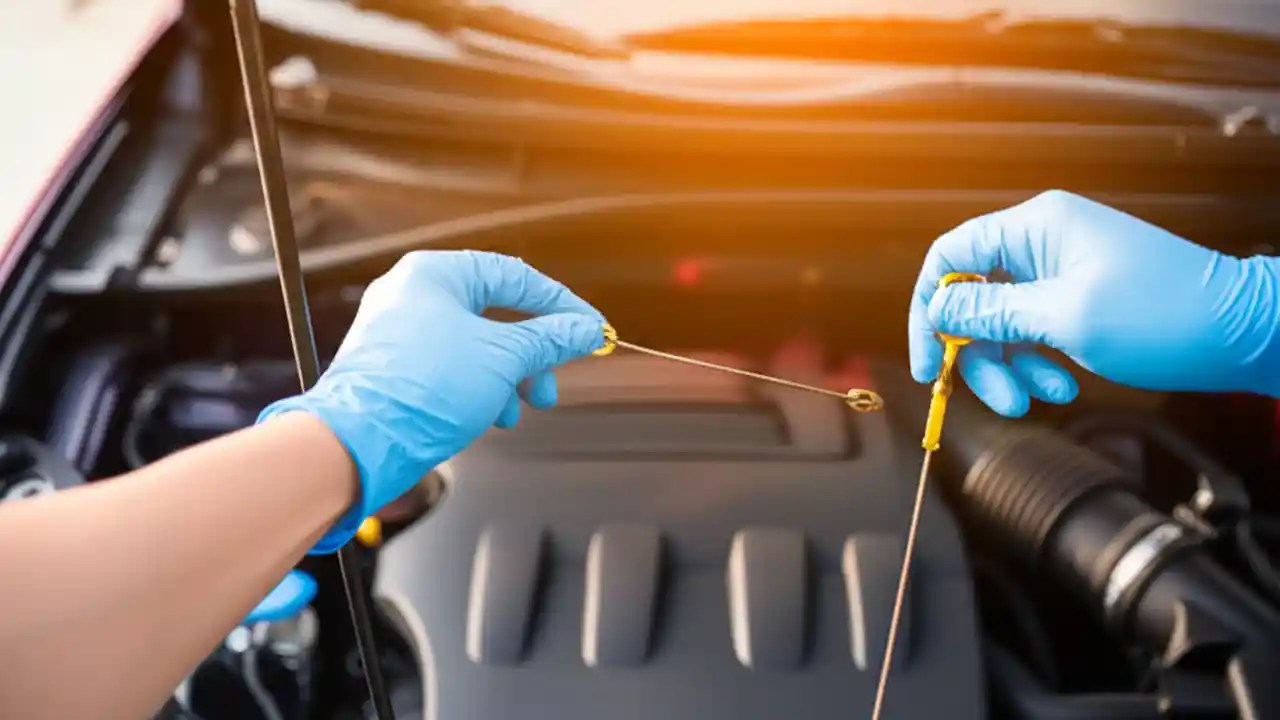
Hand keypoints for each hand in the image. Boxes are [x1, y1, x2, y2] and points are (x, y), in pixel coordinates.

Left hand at [259, 251, 606, 550]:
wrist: (357, 444)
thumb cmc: (416, 391)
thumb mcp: (504, 359)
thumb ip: (551, 340)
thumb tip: (585, 330)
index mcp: (435, 274)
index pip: (515, 276)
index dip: (561, 306)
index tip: (588, 330)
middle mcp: (413, 295)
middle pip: (496, 314)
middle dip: (532, 353)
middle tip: (551, 379)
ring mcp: (400, 332)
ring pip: (475, 346)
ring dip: (507, 377)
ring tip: (517, 406)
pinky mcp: (394, 368)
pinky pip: (450, 368)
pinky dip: (478, 389)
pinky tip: (488, 416)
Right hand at [909, 190, 1279, 416]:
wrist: (1241, 332)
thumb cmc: (1165, 313)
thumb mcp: (1065, 317)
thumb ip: (991, 313)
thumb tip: (938, 310)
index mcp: (1036, 227)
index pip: (950, 257)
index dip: (930, 310)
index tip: (927, 361)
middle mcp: (1042, 242)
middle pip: (973, 299)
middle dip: (978, 354)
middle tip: (997, 397)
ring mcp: (1059, 271)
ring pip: (1001, 324)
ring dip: (1010, 367)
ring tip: (1038, 396)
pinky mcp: (1076, 298)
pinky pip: (1032, 332)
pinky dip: (1037, 363)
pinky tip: (1062, 384)